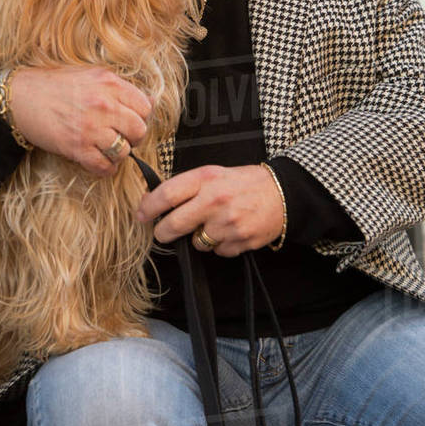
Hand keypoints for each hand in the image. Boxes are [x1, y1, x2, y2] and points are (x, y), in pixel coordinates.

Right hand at [7, 65, 151, 175]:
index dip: (141, 116)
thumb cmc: (55, 85)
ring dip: (118, 153)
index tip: (131, 120)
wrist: (22, 98)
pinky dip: (106, 168)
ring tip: (108, 148)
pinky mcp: (77, 148)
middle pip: (139, 130)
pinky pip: (104, 167)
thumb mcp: (92, 75)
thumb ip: (120, 87)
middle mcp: (104, 104)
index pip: (145, 107)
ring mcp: (91, 127)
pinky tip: (99, 161)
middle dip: (133, 137)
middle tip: (122, 136)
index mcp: (110, 83)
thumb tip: (151, 101)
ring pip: (124, 151)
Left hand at [136, 164, 284, 256]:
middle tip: (162, 232)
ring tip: (214, 223)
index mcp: (207, 178)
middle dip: (162, 232)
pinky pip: (217, 251)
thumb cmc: (245, 182)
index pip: (167, 194)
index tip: (141, 214)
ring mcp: (227, 223)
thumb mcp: (215, 174)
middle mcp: (215, 200)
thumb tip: (154, 200)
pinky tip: (230, 231)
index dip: (149, 207)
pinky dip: (219, 245)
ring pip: (195, 242)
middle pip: (174, 224)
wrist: (282, 193)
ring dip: (198, 238)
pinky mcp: (239, 241)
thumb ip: (188, 186)